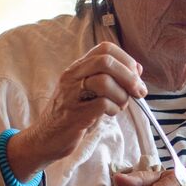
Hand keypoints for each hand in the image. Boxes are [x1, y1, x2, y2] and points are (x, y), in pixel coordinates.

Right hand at [6, 43, 147, 179]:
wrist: (46, 138)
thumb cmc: (74, 113)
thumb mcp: (90, 90)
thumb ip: (111, 78)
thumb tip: (137, 69)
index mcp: (78, 68)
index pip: (106, 48)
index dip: (127, 60)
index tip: (136, 76)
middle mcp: (72, 76)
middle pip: (106, 61)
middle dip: (129, 77)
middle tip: (138, 92)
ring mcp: (71, 94)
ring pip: (105, 81)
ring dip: (122, 95)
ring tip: (119, 106)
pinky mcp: (74, 114)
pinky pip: (102, 104)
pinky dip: (113, 109)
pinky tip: (109, 114)